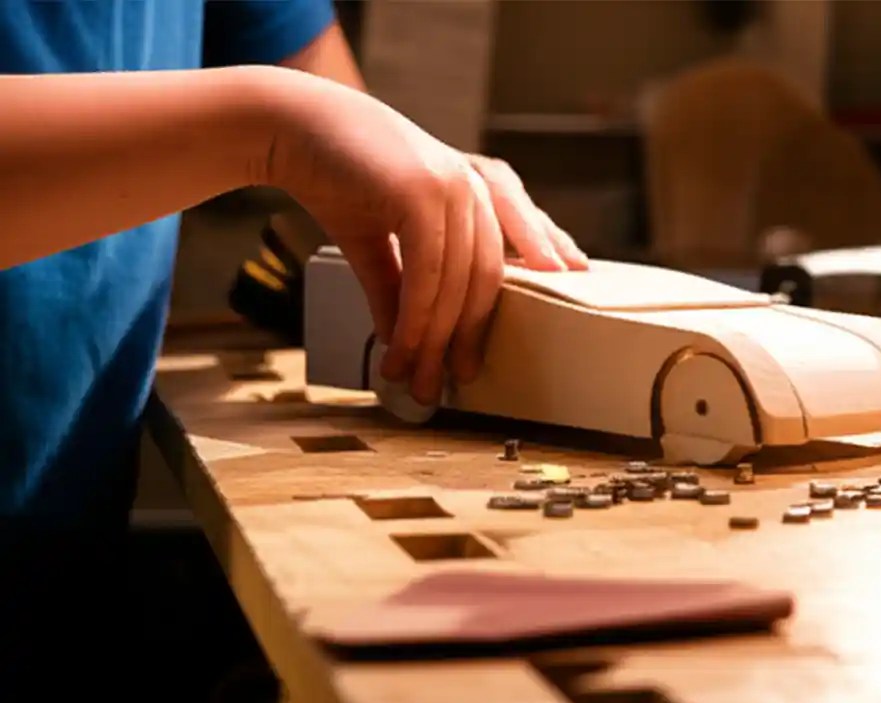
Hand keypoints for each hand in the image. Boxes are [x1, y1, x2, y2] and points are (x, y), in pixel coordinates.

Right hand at [260, 68, 587, 404]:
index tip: (574, 278)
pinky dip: (416, 317)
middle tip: (454, 380)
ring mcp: (451, 185)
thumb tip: (407, 343)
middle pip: (487, 276)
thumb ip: (403, 286)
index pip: (525, 226)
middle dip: (469, 336)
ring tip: (415, 378)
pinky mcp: (422, 192)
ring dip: (434, 340)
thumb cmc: (338, 175)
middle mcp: (472, 183)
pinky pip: (430, 272)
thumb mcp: (383, 239)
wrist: (288, 126)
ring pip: (458, 282)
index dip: (548, 252)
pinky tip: (401, 346)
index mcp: (474, 183)